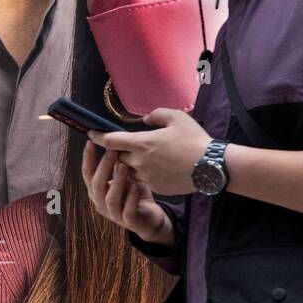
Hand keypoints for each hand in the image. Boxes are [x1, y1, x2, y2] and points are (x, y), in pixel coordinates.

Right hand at [81, 138, 173, 245]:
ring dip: (116, 181)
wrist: (149, 219)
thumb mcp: (124, 177)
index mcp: (97, 191)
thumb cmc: (134, 194)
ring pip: (110, 198)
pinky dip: (131, 198)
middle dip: (103, 167)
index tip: (91, 141)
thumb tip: (115, 141)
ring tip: (124, 166)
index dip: (87, 158)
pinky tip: (136, 185)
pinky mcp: (129, 222)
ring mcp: (114, 214)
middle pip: (96, 185)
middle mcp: (101, 203)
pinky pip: (127, 211)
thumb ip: (117, 164)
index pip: (87, 173)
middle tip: (112, 151)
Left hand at [86, 108, 211, 196]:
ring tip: (144, 157)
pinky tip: (159, 167)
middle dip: (118, 151)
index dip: (99, 137)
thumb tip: (145, 121)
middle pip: (117, 157)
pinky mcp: (156, 187)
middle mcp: (140, 162)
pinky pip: (143, 180)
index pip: (110, 141)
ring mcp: (147, 177)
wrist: (211, 167)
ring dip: (130, 164)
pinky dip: (145, 174)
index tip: (91, 134)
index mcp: (142, 143)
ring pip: (128, 171)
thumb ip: (155, 115)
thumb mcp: (176, 117)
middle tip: (124, 144)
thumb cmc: (194, 140)